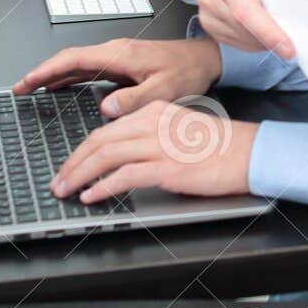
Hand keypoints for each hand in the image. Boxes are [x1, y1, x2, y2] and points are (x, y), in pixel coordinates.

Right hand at [13, 38, 221, 118]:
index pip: (72, 59)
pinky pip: (87, 69)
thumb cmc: (188, 70)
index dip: (46, 71)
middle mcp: (114, 52)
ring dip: (52, 75)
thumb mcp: (164, 89)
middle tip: (20, 89)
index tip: (27, 82)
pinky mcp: (121, 65)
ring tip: (32, 89)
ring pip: (76, 64)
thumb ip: (135, 98)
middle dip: (41, 73)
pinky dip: (68, 76)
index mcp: (119, 54)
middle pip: (68, 60)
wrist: (205, 60)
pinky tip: (60, 86)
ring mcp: (116, 57)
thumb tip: (107, 107)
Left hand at [49, 99, 256, 202]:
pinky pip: (125, 176)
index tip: (69, 165)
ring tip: (66, 190)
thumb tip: (119, 159)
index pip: (106, 129)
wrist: (248, 152)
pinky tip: (92, 196)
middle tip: (58, 180)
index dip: (81, 150)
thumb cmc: (218, 147)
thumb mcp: (177, 131)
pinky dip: (103, 187)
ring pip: (105, 156)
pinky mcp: (167, 167)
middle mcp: (152, 124)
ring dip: (79, 175)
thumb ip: (149, 138)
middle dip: (72, 163)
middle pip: (99, 140)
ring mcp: (159, 145)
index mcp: (154, 112)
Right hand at [196, 0, 294, 58]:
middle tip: (296, 37)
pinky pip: (235, 43)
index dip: (268, 32)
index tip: (289, 50)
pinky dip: (254, 41)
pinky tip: (263, 29)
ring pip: (242, 41)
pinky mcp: (207, 24)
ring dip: (265, 41)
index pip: (246, 11)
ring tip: (279, 27)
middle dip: (273, 38)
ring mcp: (206, 13)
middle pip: (245, 31)